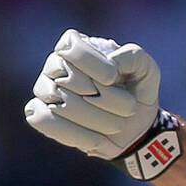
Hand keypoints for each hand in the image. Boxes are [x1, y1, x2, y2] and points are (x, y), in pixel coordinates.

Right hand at [24, 29, 161, 159]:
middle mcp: (55, 64)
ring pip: (60, 103)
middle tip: (129, 108)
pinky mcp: (39, 113)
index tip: (115, 79)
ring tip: (117, 125)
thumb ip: (133, 56)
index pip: (74, 49)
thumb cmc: (136, 91)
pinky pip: (43, 120)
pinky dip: (75, 134)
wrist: (134, 126)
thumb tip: (110, 61)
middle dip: (107, 99)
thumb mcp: (146, 70)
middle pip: (69, 80)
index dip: (96, 66)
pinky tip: (98, 140)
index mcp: (76, 45)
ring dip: (97, 119)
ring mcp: (43, 89)